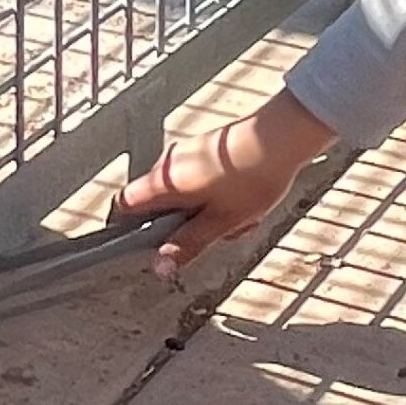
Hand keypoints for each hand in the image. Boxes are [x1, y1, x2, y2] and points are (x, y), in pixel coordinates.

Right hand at [116, 89, 336, 279]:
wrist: (280, 139)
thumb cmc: (252, 178)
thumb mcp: (220, 222)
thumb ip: (188, 244)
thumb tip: (161, 265)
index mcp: (164, 182)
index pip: (124, 203)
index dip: (128, 227)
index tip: (146, 244)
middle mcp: (169, 164)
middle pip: (156, 202)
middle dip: (181, 224)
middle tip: (211, 234)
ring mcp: (187, 154)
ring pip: (182, 194)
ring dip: (203, 212)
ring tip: (236, 217)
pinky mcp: (205, 150)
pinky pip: (198, 181)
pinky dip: (214, 197)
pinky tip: (242, 202)